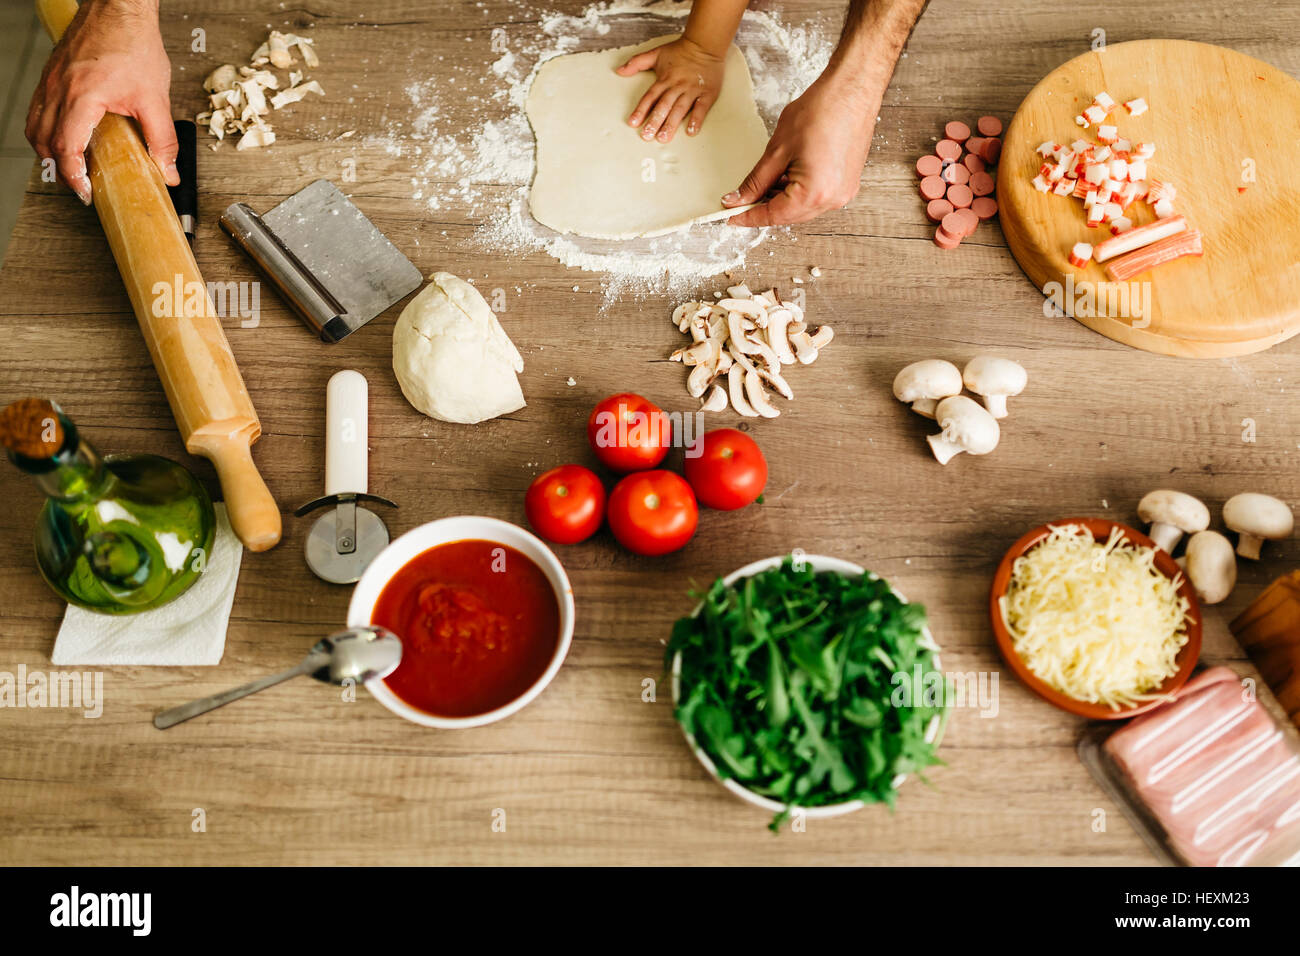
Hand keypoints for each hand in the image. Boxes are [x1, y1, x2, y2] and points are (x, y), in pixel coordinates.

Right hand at [26, 0, 176, 204]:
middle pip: (44, 141)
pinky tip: (65, 136)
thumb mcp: (155, 99)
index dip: (73, 175)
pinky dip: (46, 129)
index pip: (66, 147)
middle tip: (80, 184)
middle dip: (59, 168)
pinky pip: (38, 109)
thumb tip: (168, 171)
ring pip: (35, 126)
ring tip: (72, 166)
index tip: (84, 192)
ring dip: (49, 150)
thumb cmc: (133, 43)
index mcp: (82, 97)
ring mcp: (51, 81)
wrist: (119, 9)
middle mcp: (59, 89)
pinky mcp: (52, 75)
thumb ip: (162, 140)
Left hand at [617, 36, 725, 142]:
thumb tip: (619, 71)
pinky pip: (701, 108)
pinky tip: (691, 132)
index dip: (641, 110)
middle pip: (664, 105)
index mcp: (665, 79)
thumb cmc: (680, 50)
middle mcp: (677, 86)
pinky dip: (696, 119)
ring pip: (680, 109)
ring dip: (672, 124)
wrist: (705, 43)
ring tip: (664, 137)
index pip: (650, 97)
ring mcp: (692, 90)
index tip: (633, 122)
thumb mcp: (656, 53)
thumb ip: (637, 62)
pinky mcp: (707, 93)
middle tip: (647, 135)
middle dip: (655, 121)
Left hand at [723, 74, 879, 226]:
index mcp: (814, 194)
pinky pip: (816, 197)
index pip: (773, 216)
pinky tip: (785, 177)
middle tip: (740, 200)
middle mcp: (832, 199)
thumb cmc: (820, 112)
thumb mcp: (777, 150)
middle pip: (789, 216)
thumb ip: (755, 181)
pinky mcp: (847, 183)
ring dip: (780, 200)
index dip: (748, 217)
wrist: (852, 89)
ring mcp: (843, 192)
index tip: (731, 216)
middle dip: (764, 208)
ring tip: (763, 183)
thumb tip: (738, 199)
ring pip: (802, 208)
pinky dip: (797, 192)